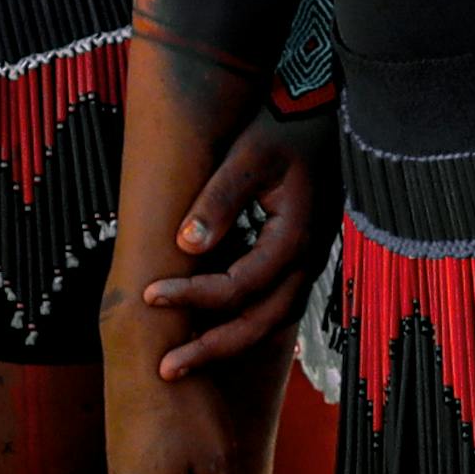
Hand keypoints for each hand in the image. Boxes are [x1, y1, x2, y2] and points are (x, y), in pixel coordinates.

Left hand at [137, 107, 339, 379]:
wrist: (325, 105)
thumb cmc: (285, 124)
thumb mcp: (248, 155)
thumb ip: (219, 201)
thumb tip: (186, 244)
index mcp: (297, 234)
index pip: (240, 285)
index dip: (193, 295)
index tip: (148, 295)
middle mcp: (309, 257)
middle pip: (262, 321)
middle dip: (212, 347)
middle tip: (165, 368)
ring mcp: (311, 259)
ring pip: (273, 321)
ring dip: (229, 343)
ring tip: (184, 360)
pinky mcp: (302, 255)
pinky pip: (277, 305)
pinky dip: (246, 323)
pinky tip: (214, 327)